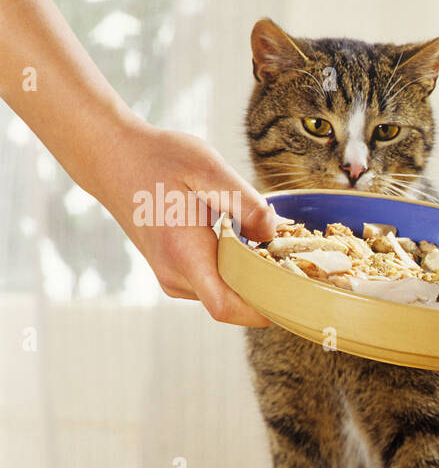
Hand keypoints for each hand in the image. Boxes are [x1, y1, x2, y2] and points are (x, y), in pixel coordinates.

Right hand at [91, 117, 278, 326]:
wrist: (113, 158)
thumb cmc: (160, 158)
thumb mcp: (207, 167)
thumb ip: (244, 202)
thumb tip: (271, 233)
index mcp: (184, 251)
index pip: (226, 305)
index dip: (262, 309)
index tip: (293, 295)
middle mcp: (175, 274)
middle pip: (232, 304)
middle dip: (266, 291)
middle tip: (297, 266)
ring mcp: (171, 277)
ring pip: (224, 295)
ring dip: (250, 281)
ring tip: (273, 252)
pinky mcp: (173, 273)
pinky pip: (213, 284)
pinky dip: (235, 273)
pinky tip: (248, 248)